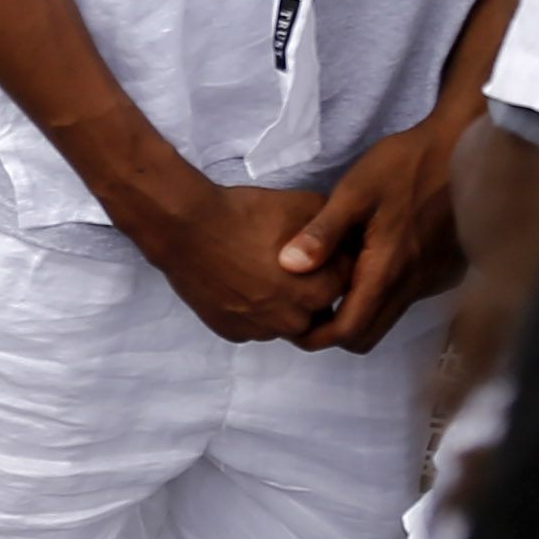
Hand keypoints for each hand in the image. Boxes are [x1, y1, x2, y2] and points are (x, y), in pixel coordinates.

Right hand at [126, 175, 344, 347]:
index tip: (319, 253)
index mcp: (321, 289)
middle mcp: (296, 318)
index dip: (334, 265)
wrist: (187, 228)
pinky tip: (240, 284)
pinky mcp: (234, 333)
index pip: (346, 284)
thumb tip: (350, 238)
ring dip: (281, 304)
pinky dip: (251, 311)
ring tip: (261, 273)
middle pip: (317, 309)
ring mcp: (263, 330)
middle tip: (288, 264)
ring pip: (284, 322)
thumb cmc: (247, 214)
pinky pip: (253, 327)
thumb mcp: (305, 205)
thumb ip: (338, 228)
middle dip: (309, 289)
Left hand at [281, 103, 475, 353]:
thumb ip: (322, 233)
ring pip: (389, 317)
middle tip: (305, 306)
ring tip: (328, 284)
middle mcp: (414, 284)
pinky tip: (364, 264)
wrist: (460, 146)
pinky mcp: (444, 268)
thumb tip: (287, 267)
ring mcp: (433, 278)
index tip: (293, 323)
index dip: (317, 336)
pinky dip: (382, 295)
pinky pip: (407, 297)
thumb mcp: (354, 193)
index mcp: (388, 270)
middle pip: (369, 335)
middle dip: (334, 331)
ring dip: (359, 311)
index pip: (350, 332)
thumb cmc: (405, 165)